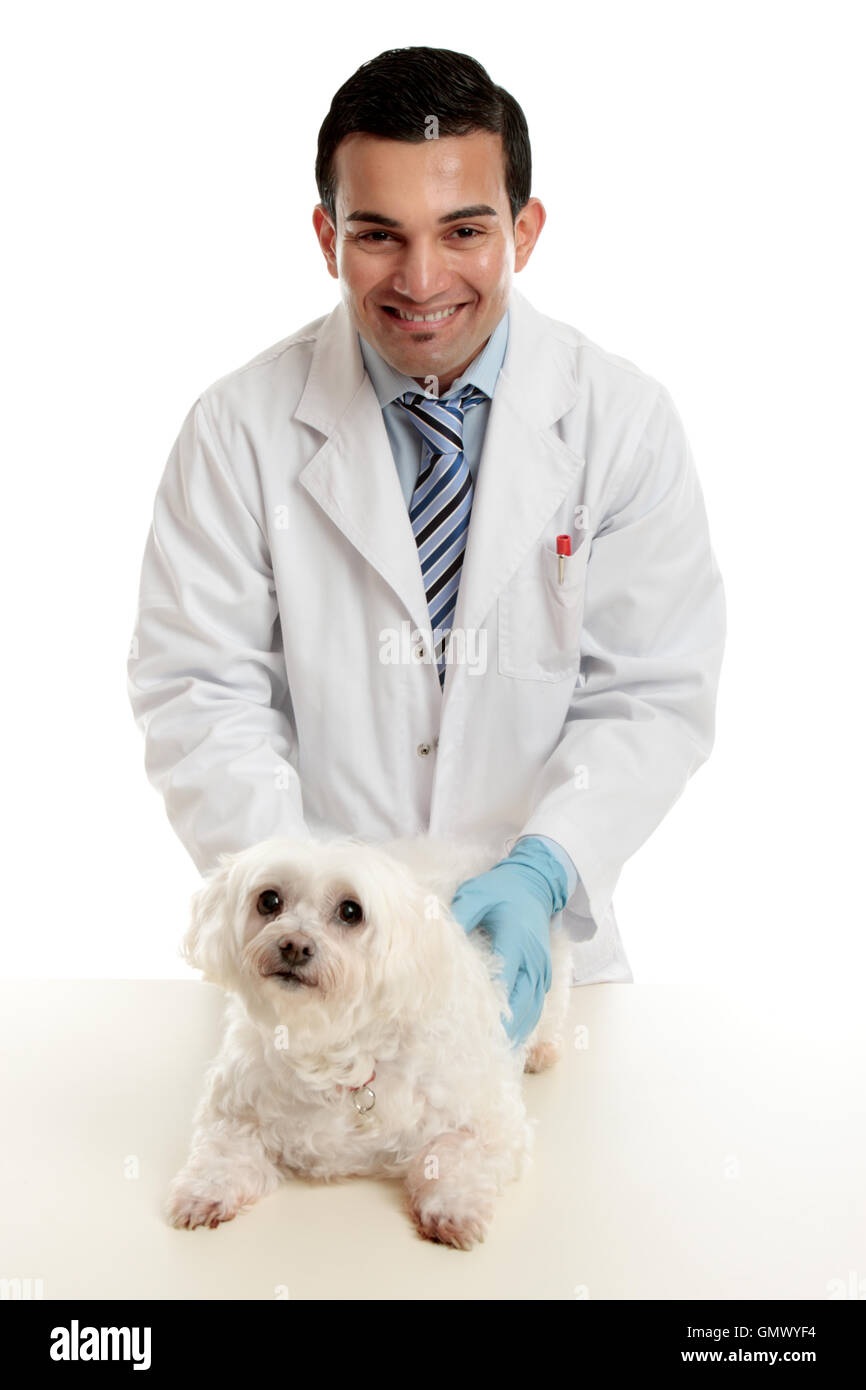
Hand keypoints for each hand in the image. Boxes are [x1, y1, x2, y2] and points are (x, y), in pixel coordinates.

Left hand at [449, 837, 568, 1045]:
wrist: (536, 883)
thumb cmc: (502, 889)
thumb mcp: (476, 895)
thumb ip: (461, 918)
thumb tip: (440, 945)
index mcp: (515, 941)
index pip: (504, 983)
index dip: (488, 1009)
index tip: (468, 1028)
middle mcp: (533, 960)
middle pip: (521, 1005)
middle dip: (501, 1029)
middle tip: (476, 1053)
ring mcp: (542, 969)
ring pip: (531, 1010)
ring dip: (514, 1031)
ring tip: (492, 1054)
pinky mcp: (544, 973)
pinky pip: (536, 1004)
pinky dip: (524, 1022)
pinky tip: (508, 1037)